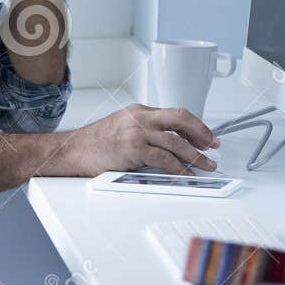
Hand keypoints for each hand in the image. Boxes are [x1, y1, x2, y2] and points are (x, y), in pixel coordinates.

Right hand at [54, 103, 219, 176]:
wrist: (72, 150)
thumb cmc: (94, 143)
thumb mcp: (122, 127)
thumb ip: (145, 130)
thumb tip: (171, 144)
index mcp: (138, 111)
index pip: (175, 113)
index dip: (196, 126)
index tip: (207, 137)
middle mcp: (139, 118)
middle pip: (181, 119)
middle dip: (202, 134)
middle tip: (213, 146)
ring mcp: (136, 132)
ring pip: (177, 142)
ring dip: (196, 156)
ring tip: (205, 165)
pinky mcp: (133, 149)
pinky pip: (165, 159)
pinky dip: (179, 168)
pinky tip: (185, 174)